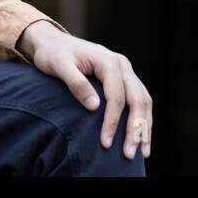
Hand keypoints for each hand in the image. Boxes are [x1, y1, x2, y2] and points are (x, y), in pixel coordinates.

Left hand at [17, 21, 151, 159]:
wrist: (53, 42)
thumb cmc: (54, 54)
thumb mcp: (59, 65)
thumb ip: (76, 83)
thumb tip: (94, 107)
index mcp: (108, 61)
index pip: (117, 96)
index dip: (112, 121)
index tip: (105, 143)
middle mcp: (122, 65)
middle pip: (137, 99)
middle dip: (136, 129)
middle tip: (129, 154)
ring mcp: (126, 71)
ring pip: (144, 100)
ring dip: (144, 127)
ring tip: (143, 152)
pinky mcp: (124, 79)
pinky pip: (140, 99)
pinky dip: (143, 118)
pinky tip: (141, 136)